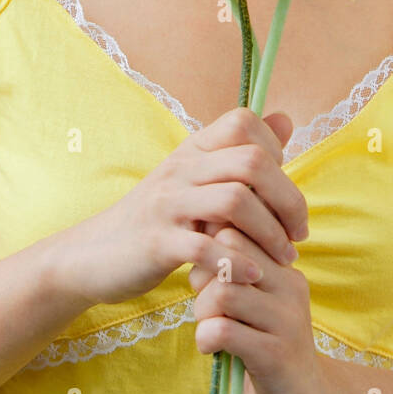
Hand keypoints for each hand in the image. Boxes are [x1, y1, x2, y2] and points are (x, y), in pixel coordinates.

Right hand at [48, 108, 308, 309]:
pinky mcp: (156, 242)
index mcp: (193, 149)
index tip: (283, 189)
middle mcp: (182, 168)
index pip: (244, 123)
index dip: (275, 150)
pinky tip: (251, 275)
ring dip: (269, 233)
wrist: (93, 253)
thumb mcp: (195, 177)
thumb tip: (285, 119)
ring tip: (283, 258)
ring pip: (234, 201)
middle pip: (251, 162)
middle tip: (299, 232)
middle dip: (288, 198)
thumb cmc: (157, 217)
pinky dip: (236, 262)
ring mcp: (168, 204)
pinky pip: (205, 246)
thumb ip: (239, 153)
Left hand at [190, 212, 329, 393]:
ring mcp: (286, 320)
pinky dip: (205, 338)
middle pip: (227, 253)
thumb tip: (201, 227)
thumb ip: (237, 265)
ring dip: (202, 311)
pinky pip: (223, 330)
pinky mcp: (275, 353)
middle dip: (202, 276)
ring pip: (223, 292)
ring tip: (207, 324)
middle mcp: (291, 287)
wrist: (300, 393)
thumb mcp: (259, 297)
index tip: (207, 274)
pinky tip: (210, 346)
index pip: (236, 229)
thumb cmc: (265, 338)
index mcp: (286, 267)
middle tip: (203, 299)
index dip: (209, 249)